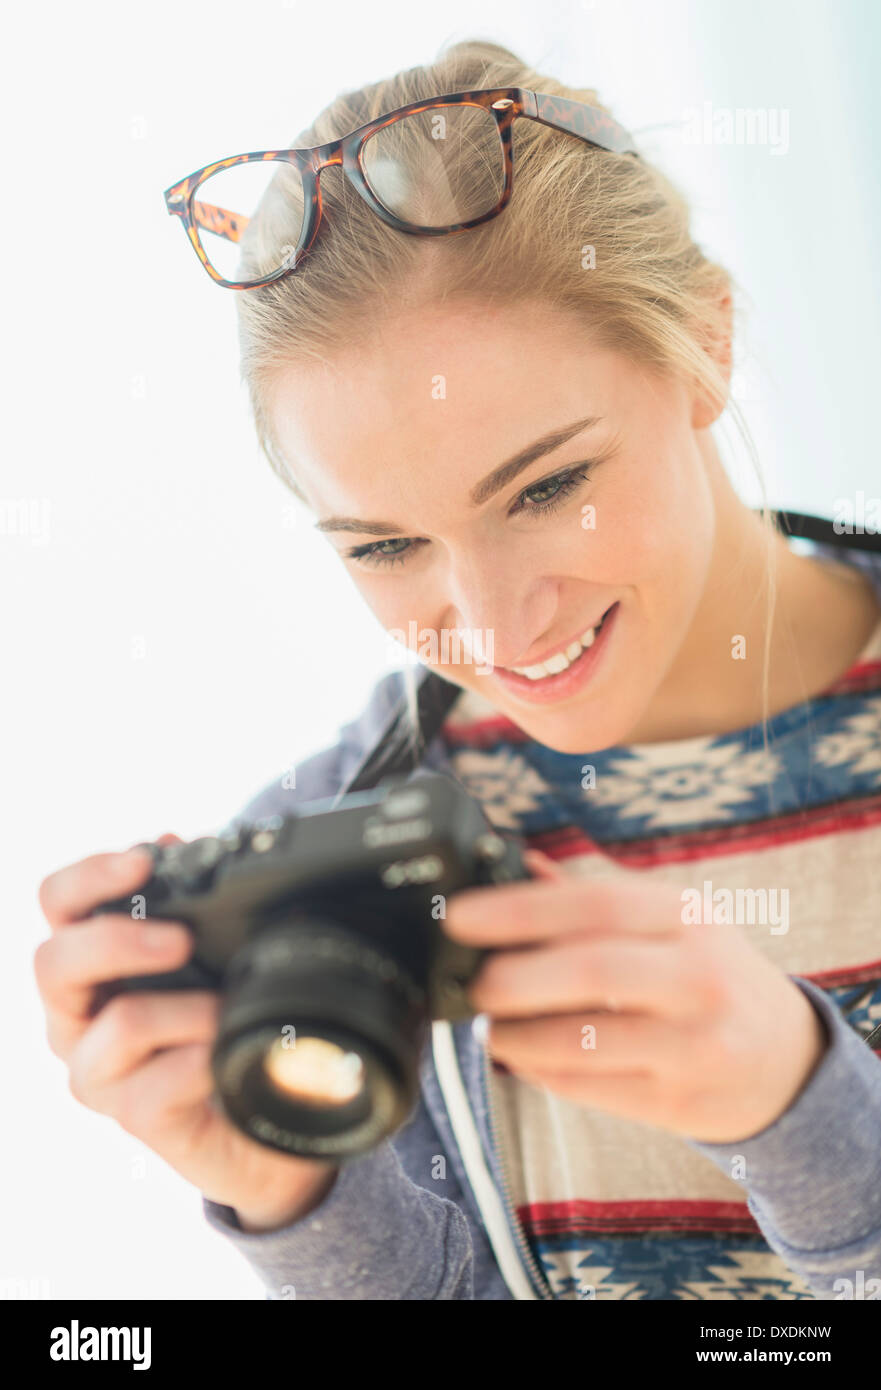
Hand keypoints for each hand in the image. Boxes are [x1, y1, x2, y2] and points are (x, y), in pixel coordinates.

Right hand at [35, 838, 336, 1231]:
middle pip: (53, 962)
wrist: (258, 1115)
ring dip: (185, 1009)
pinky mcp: (131, 1116)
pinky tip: (225, 1055)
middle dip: (119, 941)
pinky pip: (156, 1086)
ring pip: (118, 1024)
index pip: (57, 903)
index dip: (91, 875)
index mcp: (90, 962)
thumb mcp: (212, 953)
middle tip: (182, 939)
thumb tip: (173, 843)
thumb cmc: (223, 1022)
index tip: (145, 860)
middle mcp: (78, 1015)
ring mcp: (98, 1070)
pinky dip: (202, 1063)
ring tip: (226, 1008)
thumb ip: (186, 902)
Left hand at [445, 851, 827, 1143]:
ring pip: (584, 1040)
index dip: (518, 910)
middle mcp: (697, 975)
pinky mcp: (680, 1101)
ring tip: (486, 1026)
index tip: (459, 918)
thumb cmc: (708, 977)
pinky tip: (520, 1058)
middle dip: (513, 978)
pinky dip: (542, 1072)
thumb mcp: (672, 923)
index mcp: (686, 915)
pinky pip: (591, 1088)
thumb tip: (517, 862)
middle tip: (467, 983)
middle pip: (590, 970)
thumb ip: (594, 897)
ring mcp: (693, 1042)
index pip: (594, 903)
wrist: (787, 1062)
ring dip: (518, 1035)